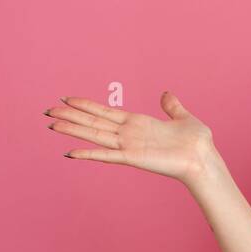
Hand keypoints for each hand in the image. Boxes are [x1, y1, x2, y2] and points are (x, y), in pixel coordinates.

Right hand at [44, 91, 217, 184]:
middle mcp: (128, 134)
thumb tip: (165, 93)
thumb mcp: (183, 117)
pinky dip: (88, 154)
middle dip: (70, 116)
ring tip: (51, 124)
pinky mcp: (133, 158)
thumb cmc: (197, 142)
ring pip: (94, 135)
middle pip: (93, 122)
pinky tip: (70, 153)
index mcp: (138, 123)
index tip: (66, 99)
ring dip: (72, 130)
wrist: (204, 158)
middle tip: (46, 110)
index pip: (105, 112)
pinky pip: (106, 156)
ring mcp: (128, 146)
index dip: (85, 105)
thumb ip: (171, 107)